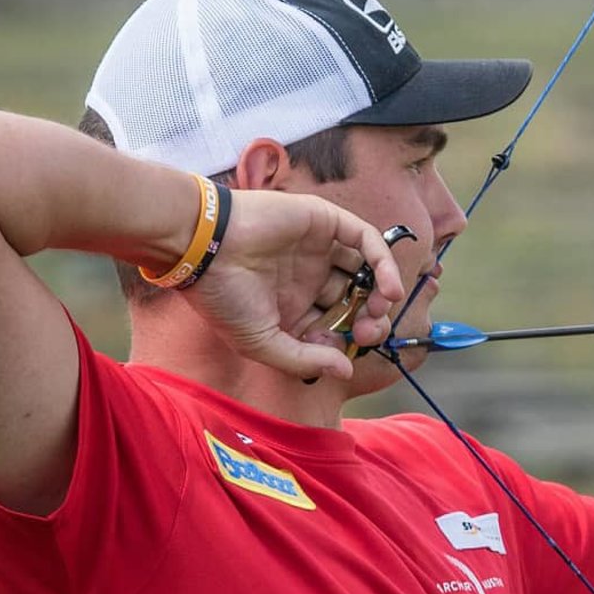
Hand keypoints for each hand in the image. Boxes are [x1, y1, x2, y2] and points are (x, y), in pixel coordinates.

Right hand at [180, 190, 404, 381]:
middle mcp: (309, 277)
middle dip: (370, 319)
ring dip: (381, 291)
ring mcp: (318, 249)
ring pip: (366, 269)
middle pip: (355, 299)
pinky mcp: (325, 222)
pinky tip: (389, 288)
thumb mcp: (261, 343)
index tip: (344, 350)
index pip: (335, 324)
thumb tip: (346, 370)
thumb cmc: (223, 298)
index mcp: (293, 305)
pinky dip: (384, 262)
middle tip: (371, 332)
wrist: (203, 248)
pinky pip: (366, 239)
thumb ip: (305, 359)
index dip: (346, 339)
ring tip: (381, 308)